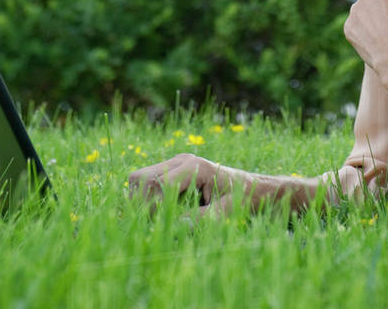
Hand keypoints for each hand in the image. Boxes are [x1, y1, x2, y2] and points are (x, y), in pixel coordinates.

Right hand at [128, 154, 250, 217]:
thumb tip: (177, 225)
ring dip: (140, 200)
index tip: (160, 227)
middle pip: (143, 178)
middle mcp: (181, 160)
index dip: (155, 207)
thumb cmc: (240, 198)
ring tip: (156, 218)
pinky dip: (144, 198)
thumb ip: (202, 218)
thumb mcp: (226, 211)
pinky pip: (144, 182)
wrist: (248, 186)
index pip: (160, 184)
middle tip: (154, 224)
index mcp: (195, 166)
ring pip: (139, 178)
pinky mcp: (171, 171)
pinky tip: (159, 211)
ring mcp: (174, 163)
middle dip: (142, 204)